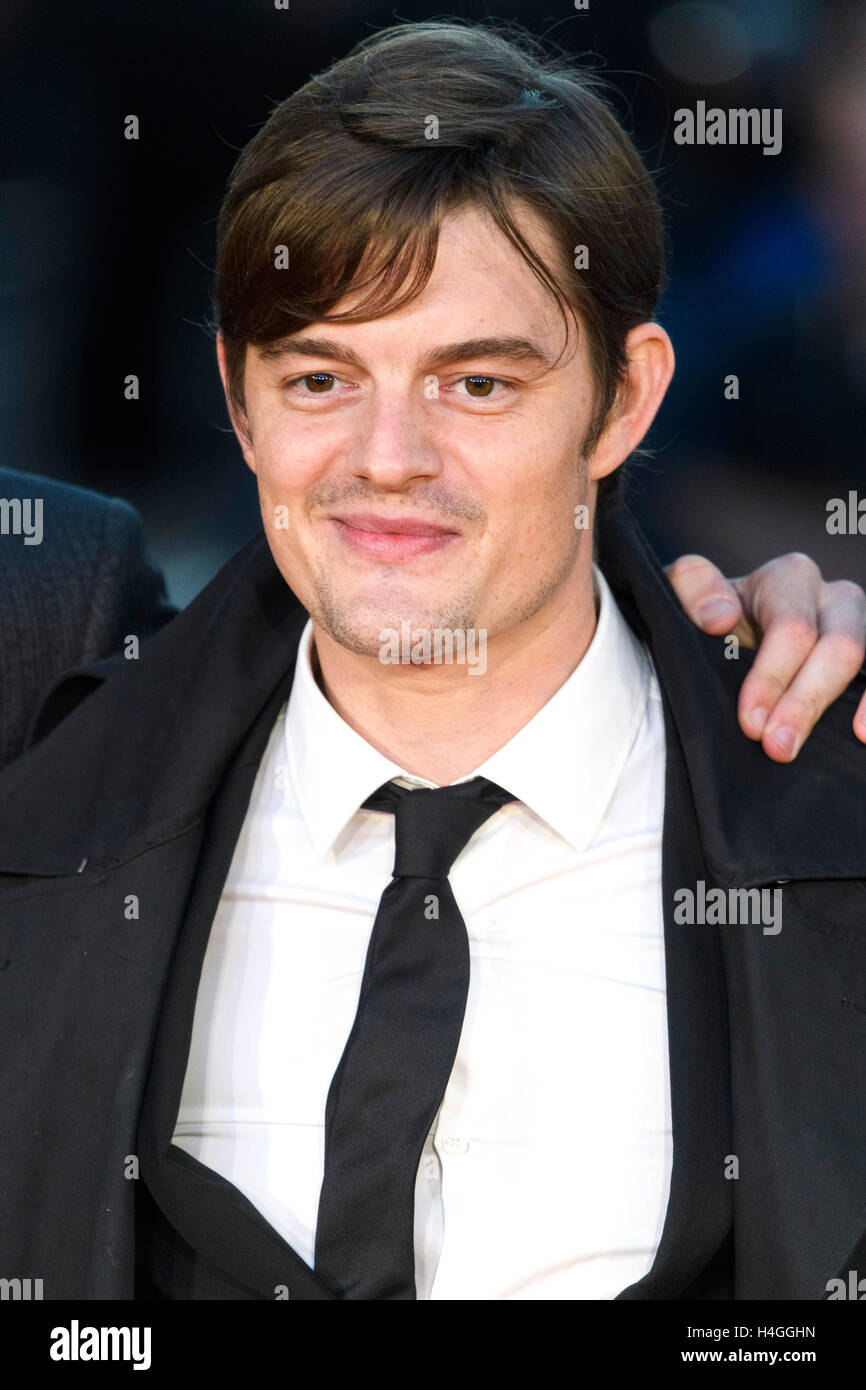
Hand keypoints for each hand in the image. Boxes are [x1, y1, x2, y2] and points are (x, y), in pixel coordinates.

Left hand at [667, 553, 865, 760]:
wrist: (725, 634)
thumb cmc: (706, 618)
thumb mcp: (684, 594)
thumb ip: (692, 589)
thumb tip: (721, 618)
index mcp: (788, 579)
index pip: (792, 628)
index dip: (772, 677)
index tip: (750, 723)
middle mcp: (835, 598)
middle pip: (841, 646)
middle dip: (808, 701)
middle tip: (778, 748)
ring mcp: (861, 627)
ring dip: (862, 704)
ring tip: (853, 738)